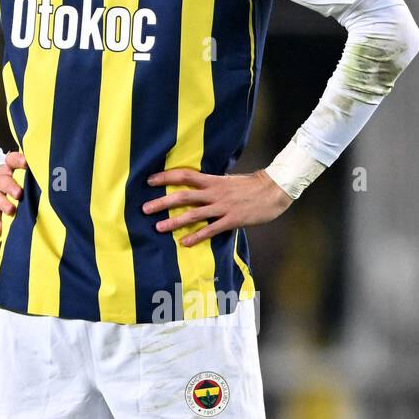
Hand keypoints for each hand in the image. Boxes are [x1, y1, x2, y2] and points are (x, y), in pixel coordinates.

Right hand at [0, 151, 26, 235]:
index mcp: (7, 169)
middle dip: (11, 188)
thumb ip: (25, 167)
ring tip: (11, 210)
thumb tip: (44, 168)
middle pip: (4, 182)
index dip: (18, 160)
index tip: (26, 163)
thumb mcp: (12, 167)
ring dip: (5, 205)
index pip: (12, 160)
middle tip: (19, 193)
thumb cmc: (6, 176)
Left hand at [142, 167, 292, 246]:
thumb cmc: (250, 186)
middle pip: (183, 196)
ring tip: (158, 227)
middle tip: (144, 209)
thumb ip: (210, 184)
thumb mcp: (227, 180)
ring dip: (174, 221)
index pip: (184, 175)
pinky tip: (184, 242)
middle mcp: (214, 193)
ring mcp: (223, 207)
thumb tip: (193, 186)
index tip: (149, 181)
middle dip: (162, 202)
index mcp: (212, 180)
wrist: (274, 190)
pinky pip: (211, 229)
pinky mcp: (232, 220)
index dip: (166, 177)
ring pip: (193, 214)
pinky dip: (197, 236)